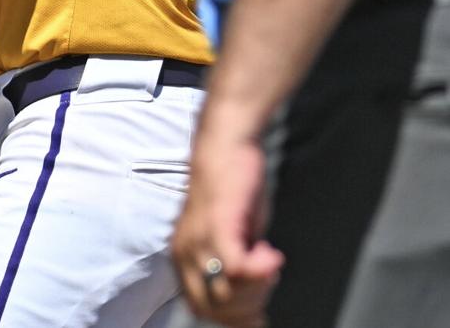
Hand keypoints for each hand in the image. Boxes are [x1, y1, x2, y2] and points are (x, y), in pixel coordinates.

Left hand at [172, 134, 283, 327]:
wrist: (226, 143)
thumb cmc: (233, 188)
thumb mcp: (231, 235)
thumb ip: (235, 267)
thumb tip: (254, 307)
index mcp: (183, 256)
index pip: (200, 308)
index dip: (232, 318)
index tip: (257, 315)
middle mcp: (184, 251)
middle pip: (212, 308)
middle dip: (247, 307)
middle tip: (268, 281)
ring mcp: (199, 239)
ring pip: (228, 293)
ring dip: (257, 287)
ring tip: (268, 261)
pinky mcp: (217, 225)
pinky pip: (238, 270)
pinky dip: (261, 270)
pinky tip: (271, 253)